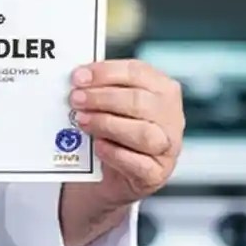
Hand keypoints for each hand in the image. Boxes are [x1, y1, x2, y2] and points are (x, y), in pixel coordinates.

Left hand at [70, 59, 183, 207]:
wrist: (120, 171)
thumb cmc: (118, 128)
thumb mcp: (114, 102)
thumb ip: (102, 88)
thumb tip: (78, 79)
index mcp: (161, 88)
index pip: (137, 72)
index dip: (105, 73)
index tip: (78, 77)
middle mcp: (170, 115)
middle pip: (139, 101)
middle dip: (102, 98)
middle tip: (76, 100)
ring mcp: (167, 146)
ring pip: (143, 133)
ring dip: (107, 125)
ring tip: (82, 121)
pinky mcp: (157, 173)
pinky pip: (139, 164)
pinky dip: (115, 153)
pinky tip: (98, 146)